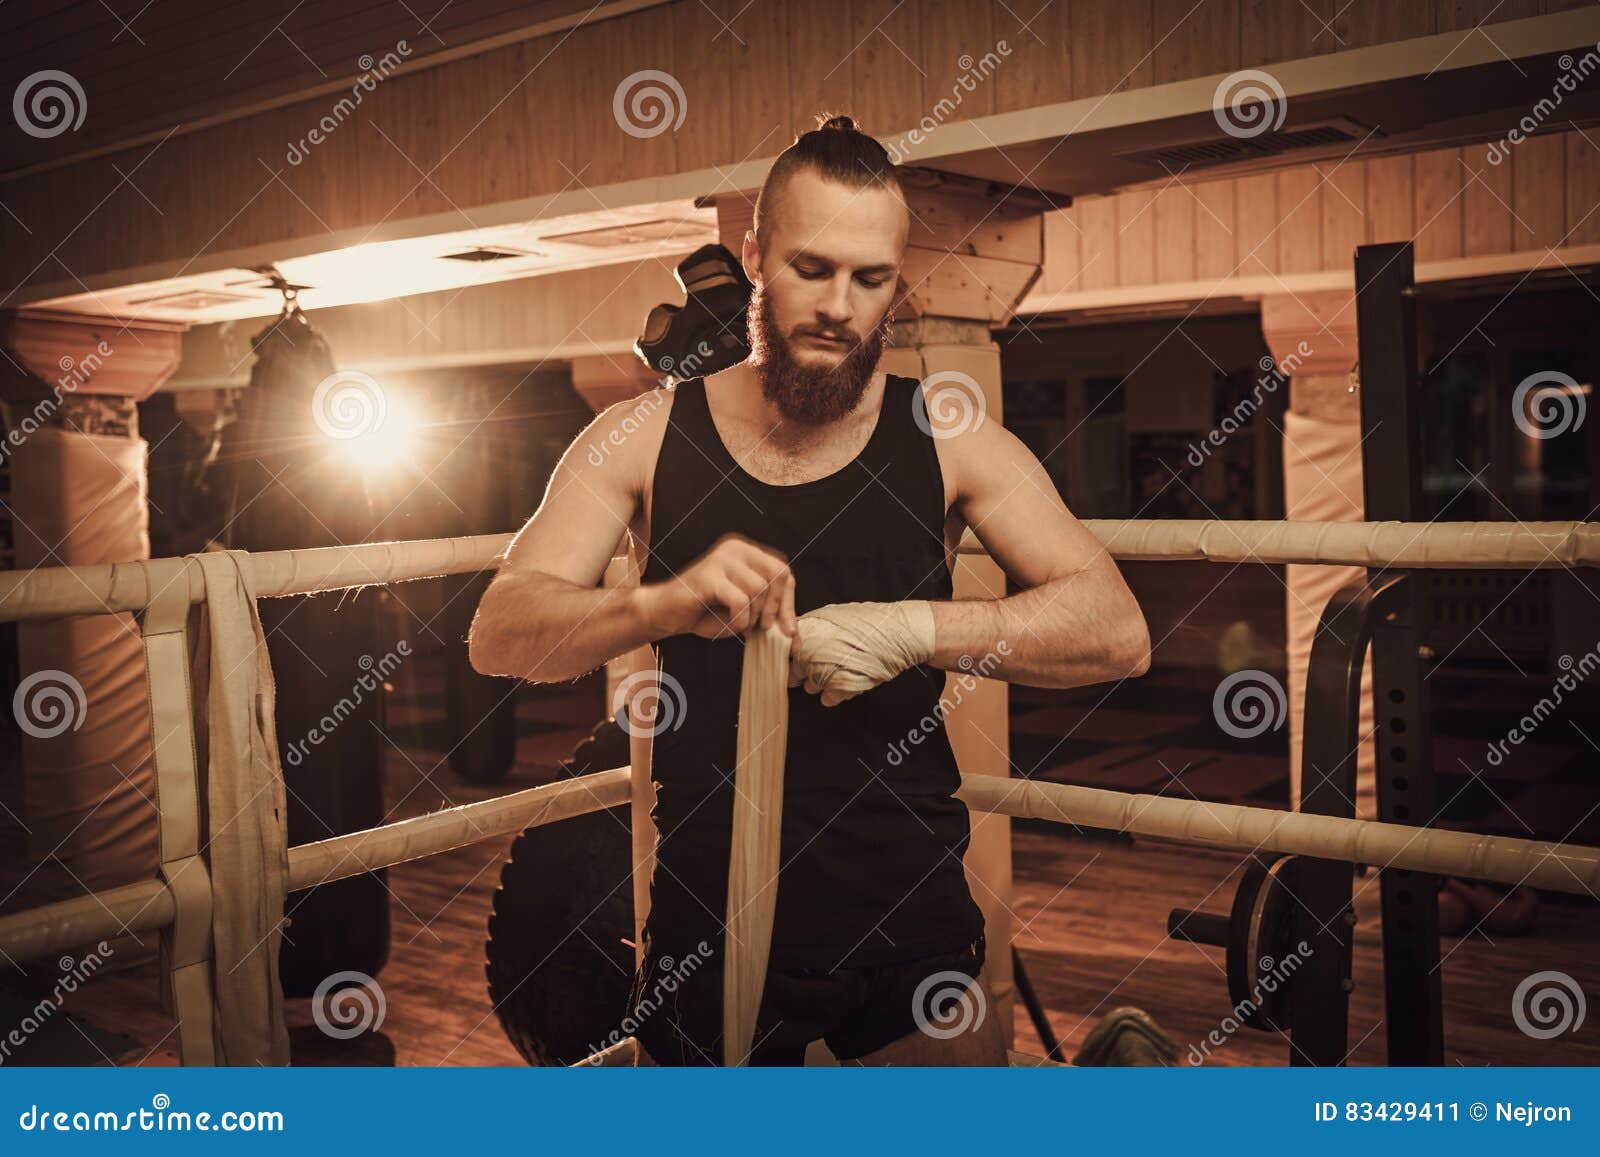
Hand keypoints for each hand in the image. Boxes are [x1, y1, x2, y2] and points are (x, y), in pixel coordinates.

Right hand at [643, 533, 796, 639]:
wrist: (666, 615)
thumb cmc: (706, 612)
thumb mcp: (746, 612)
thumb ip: (770, 613)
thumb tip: (795, 635)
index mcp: (747, 552)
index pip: (783, 571)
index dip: (788, 602)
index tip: (788, 630)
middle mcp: (735, 548)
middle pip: (778, 574)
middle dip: (776, 606)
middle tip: (764, 626)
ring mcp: (721, 559)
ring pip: (760, 588)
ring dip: (755, 615)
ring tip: (742, 623)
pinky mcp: (709, 575)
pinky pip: (741, 599)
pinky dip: (741, 619)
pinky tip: (731, 624)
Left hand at [788, 600, 934, 706]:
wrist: (897, 631)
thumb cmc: (867, 621)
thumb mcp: (831, 615)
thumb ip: (810, 628)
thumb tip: (795, 640)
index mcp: (803, 633)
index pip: (783, 654)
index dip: (792, 657)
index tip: (800, 658)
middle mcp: (808, 654)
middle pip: (794, 674)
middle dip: (805, 672)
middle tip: (824, 662)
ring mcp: (821, 673)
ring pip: (811, 687)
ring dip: (821, 682)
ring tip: (842, 667)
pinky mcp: (838, 690)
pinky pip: (828, 699)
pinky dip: (837, 693)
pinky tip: (850, 677)